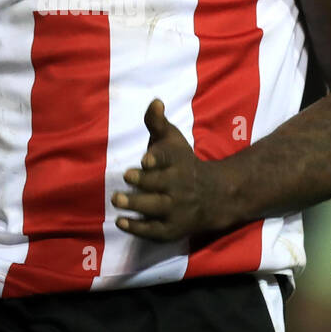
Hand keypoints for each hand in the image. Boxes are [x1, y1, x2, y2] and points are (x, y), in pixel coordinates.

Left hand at [111, 99, 231, 241]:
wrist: (214, 196)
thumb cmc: (183, 163)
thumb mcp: (173, 141)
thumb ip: (157, 122)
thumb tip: (155, 101)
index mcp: (178, 161)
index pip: (168, 158)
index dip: (156, 159)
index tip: (145, 160)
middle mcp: (179, 185)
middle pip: (160, 183)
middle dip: (143, 180)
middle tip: (126, 177)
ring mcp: (177, 208)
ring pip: (156, 207)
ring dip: (136, 204)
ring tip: (116, 199)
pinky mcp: (173, 228)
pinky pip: (155, 230)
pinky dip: (137, 228)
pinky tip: (121, 221)